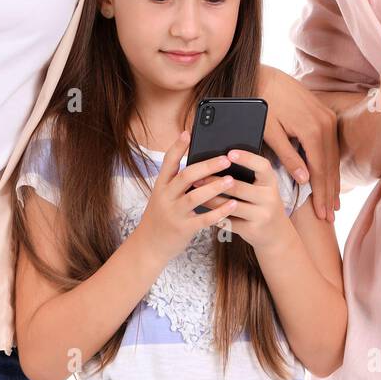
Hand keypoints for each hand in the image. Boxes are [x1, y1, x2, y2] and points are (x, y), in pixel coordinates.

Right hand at [131, 131, 238, 265]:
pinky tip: (232, 205)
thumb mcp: (162, 196)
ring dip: (214, 187)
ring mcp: (174, 213)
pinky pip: (204, 219)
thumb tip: (200, 165)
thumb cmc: (161, 216)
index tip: (188, 133)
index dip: (178, 147)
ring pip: (195, 197)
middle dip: (206, 166)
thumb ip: (177, 182)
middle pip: (186, 176)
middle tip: (225, 158)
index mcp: (161, 186)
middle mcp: (165, 197)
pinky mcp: (183, 229)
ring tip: (231, 180)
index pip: (168, 162)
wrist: (148, 246)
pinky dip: (219, 212)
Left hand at [206, 148, 290, 253]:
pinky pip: (229, 221)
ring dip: (210, 199)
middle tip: (198, 178)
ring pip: (230, 206)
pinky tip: (203, 211)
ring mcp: (262, 215)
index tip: (229, 153)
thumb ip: (248, 175)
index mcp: (271, 182)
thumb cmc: (261, 202)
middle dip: (215, 182)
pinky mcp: (252, 230)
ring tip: (196, 193)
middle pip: (239, 187)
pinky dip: (215, 215)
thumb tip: (218, 162)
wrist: (275, 232)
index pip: (262, 166)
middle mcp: (270, 197)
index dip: (247, 158)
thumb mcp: (262, 187)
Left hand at [256, 65, 339, 219]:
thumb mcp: (269, 131)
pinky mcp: (326, 114)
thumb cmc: (261, 102)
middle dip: (330, 193)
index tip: (321, 215)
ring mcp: (328, 118)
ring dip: (333, 181)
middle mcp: (326, 123)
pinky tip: (330, 178)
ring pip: (333, 156)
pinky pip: (332, 145)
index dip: (320, 195)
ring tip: (332, 204)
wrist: (264, 74)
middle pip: (330, 166)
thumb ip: (288, 156)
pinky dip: (331, 164)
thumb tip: (304, 180)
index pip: (319, 170)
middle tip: (329, 217)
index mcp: (312, 129)